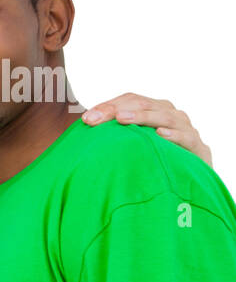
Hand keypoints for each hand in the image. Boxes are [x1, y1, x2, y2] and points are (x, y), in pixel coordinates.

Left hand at [82, 94, 211, 166]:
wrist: (191, 182)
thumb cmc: (155, 162)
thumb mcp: (132, 146)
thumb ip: (112, 137)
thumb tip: (81, 130)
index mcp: (154, 110)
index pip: (130, 100)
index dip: (108, 105)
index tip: (86, 119)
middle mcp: (171, 115)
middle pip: (144, 104)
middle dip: (117, 110)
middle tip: (95, 120)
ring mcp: (186, 129)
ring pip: (165, 116)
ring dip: (143, 117)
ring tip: (123, 119)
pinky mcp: (199, 148)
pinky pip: (187, 138)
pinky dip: (174, 135)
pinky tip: (159, 134)